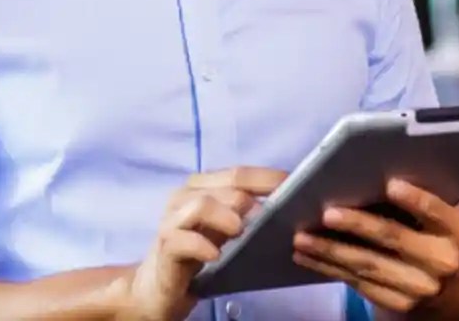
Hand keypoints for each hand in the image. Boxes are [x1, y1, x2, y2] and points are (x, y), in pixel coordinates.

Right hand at [123, 166, 287, 320]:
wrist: (159, 285)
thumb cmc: (199, 254)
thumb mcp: (225, 230)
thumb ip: (247, 214)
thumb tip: (291, 205)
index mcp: (202, 187)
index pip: (239, 173)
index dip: (268, 178)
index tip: (298, 187)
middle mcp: (185, 196)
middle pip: (225, 185)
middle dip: (254, 196)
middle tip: (278, 213)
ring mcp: (172, 219)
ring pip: (201, 204)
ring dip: (226, 214)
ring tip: (243, 230)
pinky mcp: (165, 246)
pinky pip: (182, 239)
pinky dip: (201, 245)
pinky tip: (216, 255)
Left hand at [292, 179, 458, 316]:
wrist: (444, 288)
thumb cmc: (427, 234)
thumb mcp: (432, 218)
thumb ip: (411, 200)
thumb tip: (362, 171)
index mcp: (455, 230)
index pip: (436, 212)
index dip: (415, 199)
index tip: (390, 183)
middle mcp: (443, 261)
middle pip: (394, 238)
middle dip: (357, 225)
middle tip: (326, 213)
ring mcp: (420, 287)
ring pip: (368, 264)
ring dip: (329, 250)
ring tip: (301, 237)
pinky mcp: (398, 303)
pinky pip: (357, 283)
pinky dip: (328, 267)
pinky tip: (305, 256)